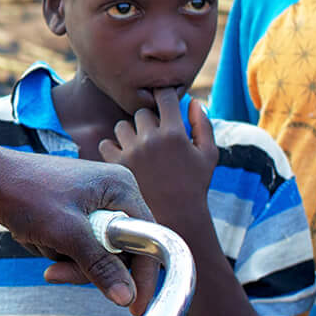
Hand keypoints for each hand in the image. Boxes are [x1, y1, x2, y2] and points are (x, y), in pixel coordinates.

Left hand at [0, 143, 152, 306]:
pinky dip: (53, 249)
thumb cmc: (24, 193)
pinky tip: (32, 235)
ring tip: (38, 240)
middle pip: (119, 251)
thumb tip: (127, 297)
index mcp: (121, 188)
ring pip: (94, 253)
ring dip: (64, 258)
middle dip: (86, 267)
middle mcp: (111, 194)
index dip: (143, 275)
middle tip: (56, 272)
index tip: (134, 306)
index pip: (149, 240)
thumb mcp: (66, 232)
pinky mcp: (70, 213)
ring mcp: (90, 203)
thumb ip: (100, 265)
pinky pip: (74, 246)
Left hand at [96, 92, 215, 240]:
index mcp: (175, 133)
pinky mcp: (117, 165)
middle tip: (155, 135)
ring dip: (129, 133)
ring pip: (121, 126)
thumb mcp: (208, 155)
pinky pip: (106, 144)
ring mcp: (132, 152)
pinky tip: (125, 156)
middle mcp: (151, 139)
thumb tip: (195, 101)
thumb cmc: (195, 186)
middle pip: (141, 112)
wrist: (176, 218)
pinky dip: (113, 148)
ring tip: (139, 147)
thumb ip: (203, 125)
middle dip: (148, 121)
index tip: (163, 103)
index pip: (163, 96)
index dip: (163, 96)